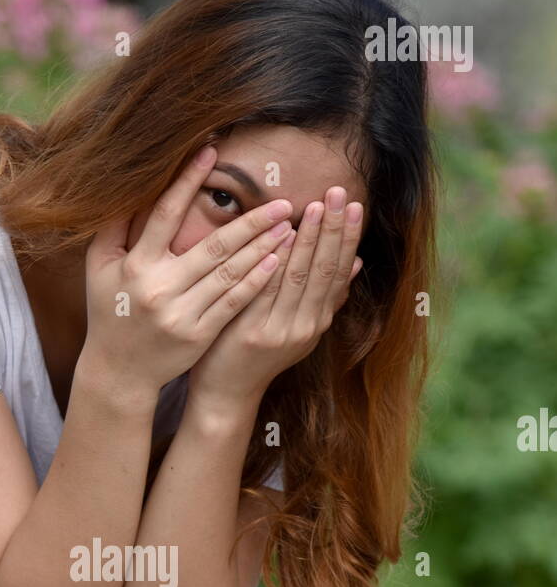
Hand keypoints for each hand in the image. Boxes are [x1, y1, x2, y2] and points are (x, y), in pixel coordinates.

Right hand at [77, 145, 294, 396]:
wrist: (119, 371)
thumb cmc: (110, 311)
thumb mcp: (99, 268)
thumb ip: (114, 227)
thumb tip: (129, 183)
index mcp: (136, 266)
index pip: (165, 215)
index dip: (187, 181)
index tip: (211, 151)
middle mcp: (160, 288)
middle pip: (213, 246)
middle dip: (251, 221)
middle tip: (283, 200)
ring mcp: (182, 313)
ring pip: (230, 273)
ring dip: (264, 247)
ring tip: (288, 225)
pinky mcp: (200, 335)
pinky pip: (234, 302)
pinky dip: (257, 280)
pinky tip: (279, 261)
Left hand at [186, 186, 363, 411]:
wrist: (227, 394)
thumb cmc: (257, 354)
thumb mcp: (297, 327)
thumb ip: (324, 298)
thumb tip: (358, 263)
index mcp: (318, 321)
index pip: (339, 272)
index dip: (348, 238)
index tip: (355, 205)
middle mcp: (306, 327)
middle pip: (324, 270)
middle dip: (334, 229)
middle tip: (340, 192)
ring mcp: (281, 331)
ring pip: (300, 277)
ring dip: (310, 239)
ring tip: (317, 206)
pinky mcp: (253, 333)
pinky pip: (267, 291)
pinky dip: (276, 262)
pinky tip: (280, 236)